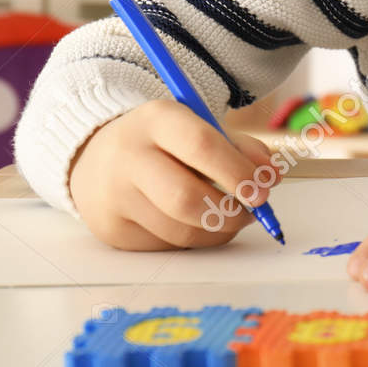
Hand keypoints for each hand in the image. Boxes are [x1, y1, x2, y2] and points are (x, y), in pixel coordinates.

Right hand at [68, 99, 283, 250]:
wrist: (96, 157)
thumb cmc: (163, 143)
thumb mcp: (198, 128)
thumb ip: (240, 147)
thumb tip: (271, 177)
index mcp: (156, 120)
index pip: (202, 146)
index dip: (237, 173)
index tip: (262, 191)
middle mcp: (128, 156)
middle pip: (184, 198)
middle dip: (228, 212)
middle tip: (251, 214)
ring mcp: (114, 197)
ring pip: (179, 231)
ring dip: (217, 232)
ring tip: (229, 218)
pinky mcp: (112, 230)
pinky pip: (166, 245)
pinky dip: (193, 239)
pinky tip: (196, 223)